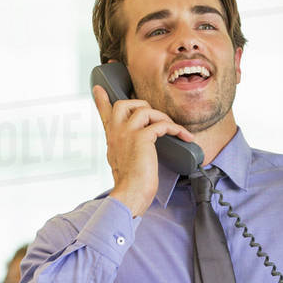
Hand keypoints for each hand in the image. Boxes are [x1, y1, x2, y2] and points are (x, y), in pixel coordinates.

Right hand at [92, 85, 195, 217]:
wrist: (131, 193)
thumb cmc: (131, 183)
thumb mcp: (121, 163)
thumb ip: (124, 149)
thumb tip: (136, 145)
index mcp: (111, 139)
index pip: (104, 114)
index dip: (101, 100)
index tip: (98, 88)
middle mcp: (116, 132)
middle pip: (123, 104)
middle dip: (142, 105)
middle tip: (156, 118)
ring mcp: (127, 133)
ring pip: (145, 110)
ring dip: (163, 118)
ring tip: (174, 130)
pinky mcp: (142, 138)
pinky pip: (162, 125)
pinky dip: (176, 129)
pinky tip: (184, 136)